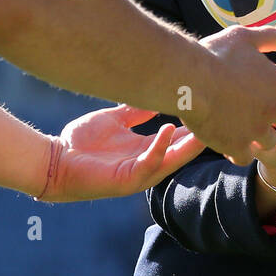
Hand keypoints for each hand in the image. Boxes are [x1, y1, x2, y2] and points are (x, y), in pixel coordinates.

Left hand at [38, 105, 203, 201]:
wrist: (54, 160)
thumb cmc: (80, 143)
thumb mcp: (113, 121)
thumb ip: (133, 111)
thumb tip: (153, 95)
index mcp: (146, 148)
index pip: (179, 136)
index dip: (195, 123)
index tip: (211, 104)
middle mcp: (147, 161)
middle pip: (183, 149)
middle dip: (201, 135)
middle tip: (220, 116)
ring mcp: (139, 172)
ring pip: (172, 160)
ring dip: (188, 144)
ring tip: (203, 126)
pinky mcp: (126, 180)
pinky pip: (148, 164)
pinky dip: (158, 148)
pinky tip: (166, 130)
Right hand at [188, 25, 275, 164]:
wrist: (189, 79)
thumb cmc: (216, 55)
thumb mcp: (245, 37)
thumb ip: (271, 37)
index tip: (271, 90)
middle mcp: (273, 109)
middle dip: (275, 116)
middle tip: (255, 109)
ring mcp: (256, 130)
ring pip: (269, 141)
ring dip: (258, 136)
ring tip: (241, 128)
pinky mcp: (237, 145)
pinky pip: (245, 157)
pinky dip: (238, 151)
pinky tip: (227, 141)